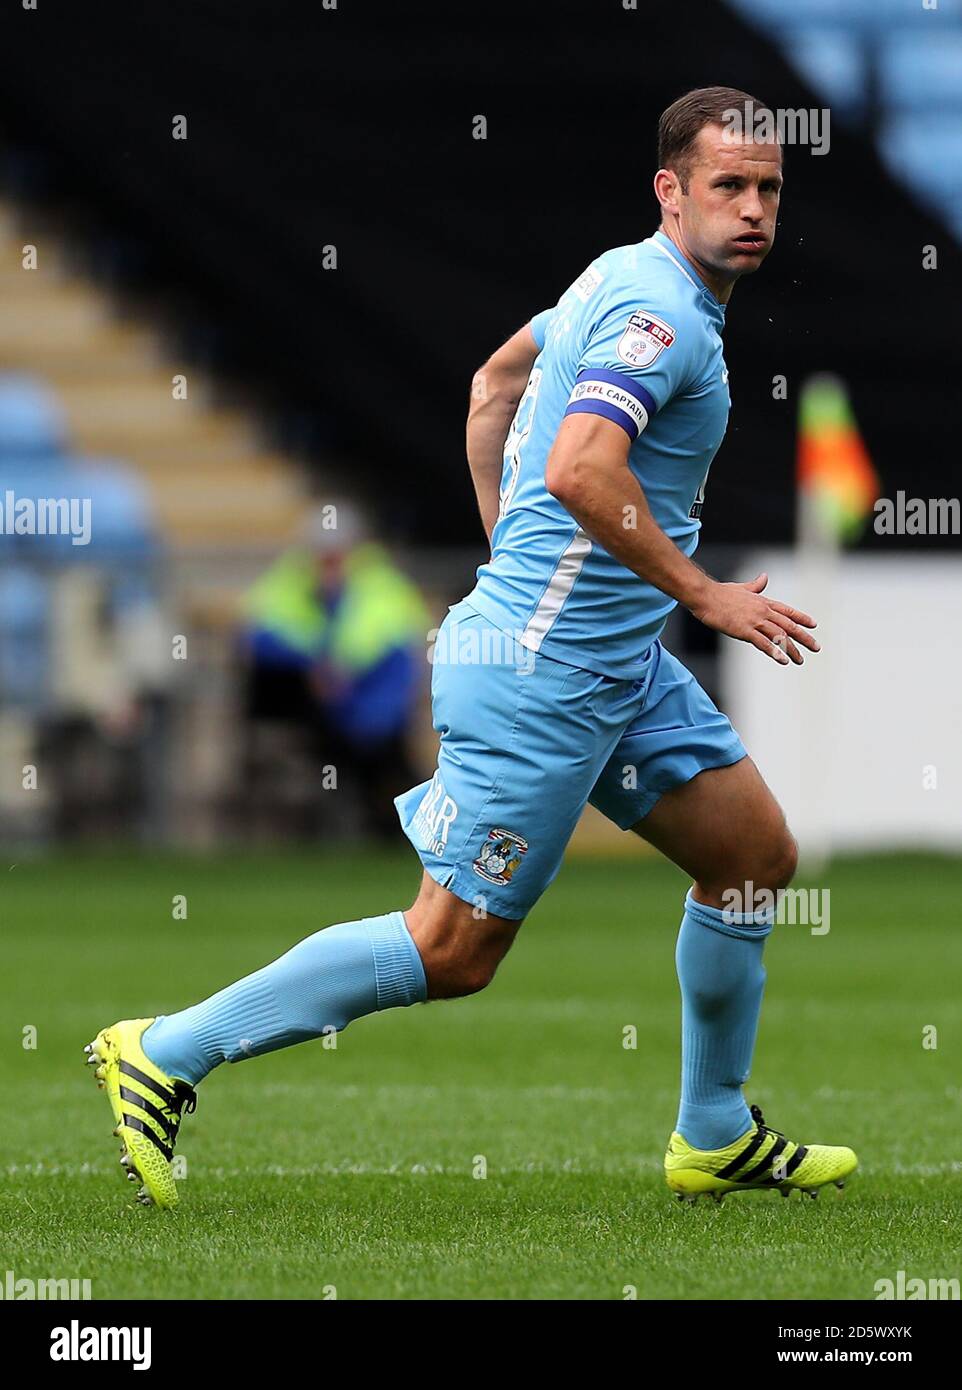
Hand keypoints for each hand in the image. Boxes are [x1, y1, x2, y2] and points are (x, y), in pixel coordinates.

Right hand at [689, 573, 819, 664]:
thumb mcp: (742, 588)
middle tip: (816, 648)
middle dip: (804, 638)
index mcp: (764, 602)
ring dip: (792, 649)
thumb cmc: (721, 592)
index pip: (788, 611)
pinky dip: (775, 652)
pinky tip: (783, 660)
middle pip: (789, 626)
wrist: (706, 596)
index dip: (802, 618)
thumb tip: (764, 577)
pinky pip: (763, 643)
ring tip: (800, 660)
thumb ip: (756, 585)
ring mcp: (755, 621)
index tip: (814, 625)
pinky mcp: (744, 630)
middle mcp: (764, 611)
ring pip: (779, 636)